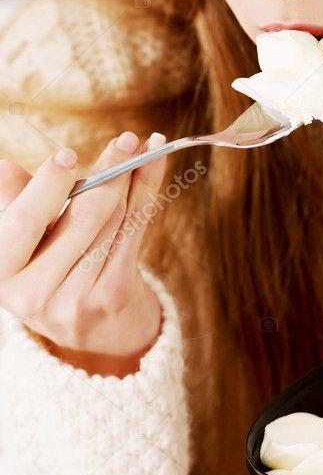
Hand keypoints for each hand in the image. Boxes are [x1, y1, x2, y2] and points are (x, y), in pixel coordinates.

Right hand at [0, 130, 167, 373]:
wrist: (94, 333)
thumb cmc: (52, 270)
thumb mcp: (22, 245)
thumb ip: (16, 205)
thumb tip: (6, 169)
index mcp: (2, 272)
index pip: (23, 222)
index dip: (47, 186)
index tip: (68, 155)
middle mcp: (34, 291)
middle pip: (81, 216)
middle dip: (107, 171)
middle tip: (124, 141)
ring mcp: (76, 298)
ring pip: (113, 219)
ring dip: (132, 175)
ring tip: (143, 146)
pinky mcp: (113, 295)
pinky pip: (135, 228)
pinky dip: (148, 190)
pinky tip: (155, 164)